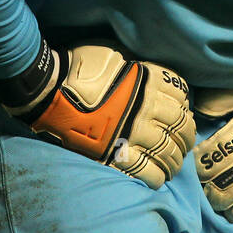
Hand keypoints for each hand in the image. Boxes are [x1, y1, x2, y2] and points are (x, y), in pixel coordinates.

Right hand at [0, 42, 195, 189]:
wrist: (47, 91)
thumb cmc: (77, 68)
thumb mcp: (114, 55)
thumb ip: (136, 67)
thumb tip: (149, 74)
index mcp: (147, 82)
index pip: (180, 96)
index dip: (184, 107)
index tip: (182, 114)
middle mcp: (145, 109)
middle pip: (180, 126)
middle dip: (186, 135)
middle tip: (184, 142)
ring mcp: (132, 134)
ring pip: (168, 151)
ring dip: (175, 158)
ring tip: (175, 162)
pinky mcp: (116, 155)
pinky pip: (147, 171)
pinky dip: (158, 176)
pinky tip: (160, 176)